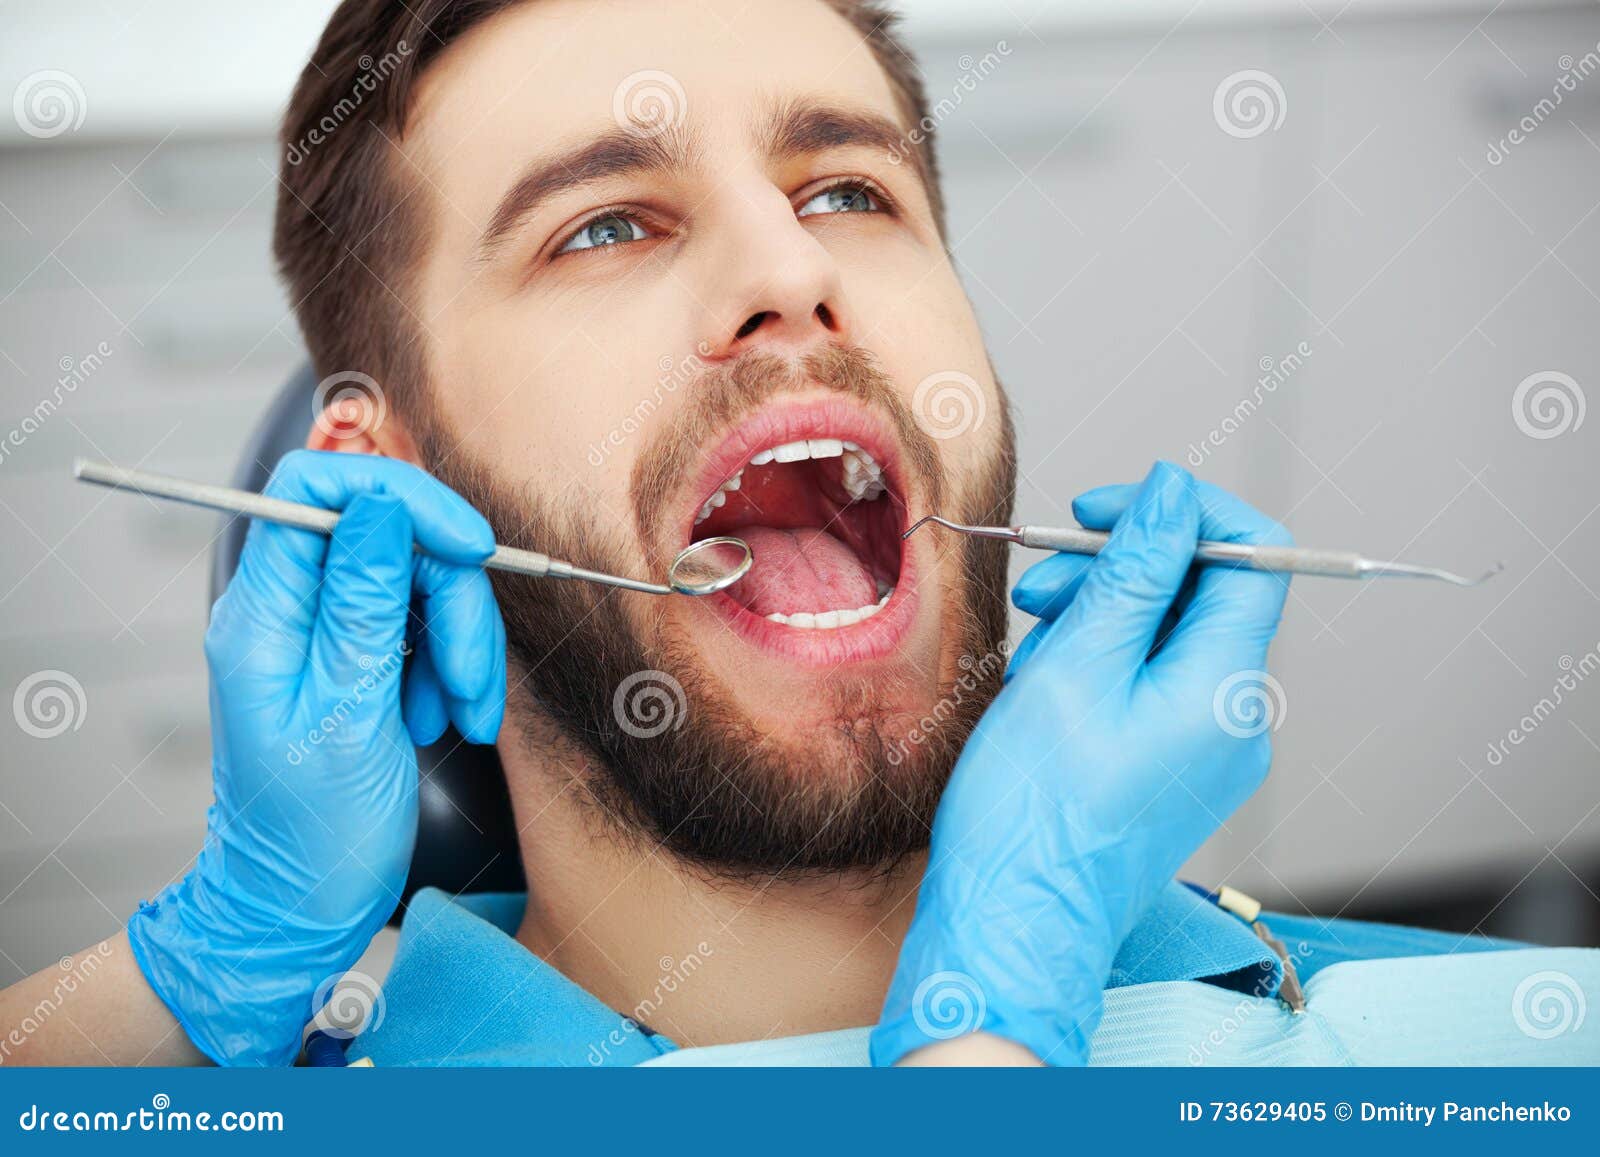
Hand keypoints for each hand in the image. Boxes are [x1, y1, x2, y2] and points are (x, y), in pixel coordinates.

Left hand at [126, 450, 505, 1065]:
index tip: (467, 546)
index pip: (317, 488)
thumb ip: (363, 604)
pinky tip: (451, 720)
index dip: (400, 496)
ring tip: (465, 715)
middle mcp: (289, 609)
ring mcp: (327, 633)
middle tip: (472, 680)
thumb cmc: (312, 833)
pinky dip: (453, 670)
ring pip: (420, 582)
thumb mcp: (348, 715)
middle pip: (390, 536)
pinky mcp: (363, 659)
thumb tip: (379, 505)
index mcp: (263, 613)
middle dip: (451, 599)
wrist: (302, 908)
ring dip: (462, 645)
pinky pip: (426, 627)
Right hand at [872, 462, 1290, 1065]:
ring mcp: (1212, 750)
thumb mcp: (1077, 667)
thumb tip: (1174, 490)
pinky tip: (1047, 684)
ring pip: (1170, 637)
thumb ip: (1134, 571)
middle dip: (1122, 568)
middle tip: (1041, 583)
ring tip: (1032, 643)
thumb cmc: (1034, 810)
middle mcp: (1239, 718)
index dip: (1182, 513)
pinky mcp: (1179, 770)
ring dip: (1102, 616)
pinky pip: (1154, 685)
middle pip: (1204, 594)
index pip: (1254, 555)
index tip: (1102, 509)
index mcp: (1228, 687)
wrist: (1015, 924)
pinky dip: (1102, 664)